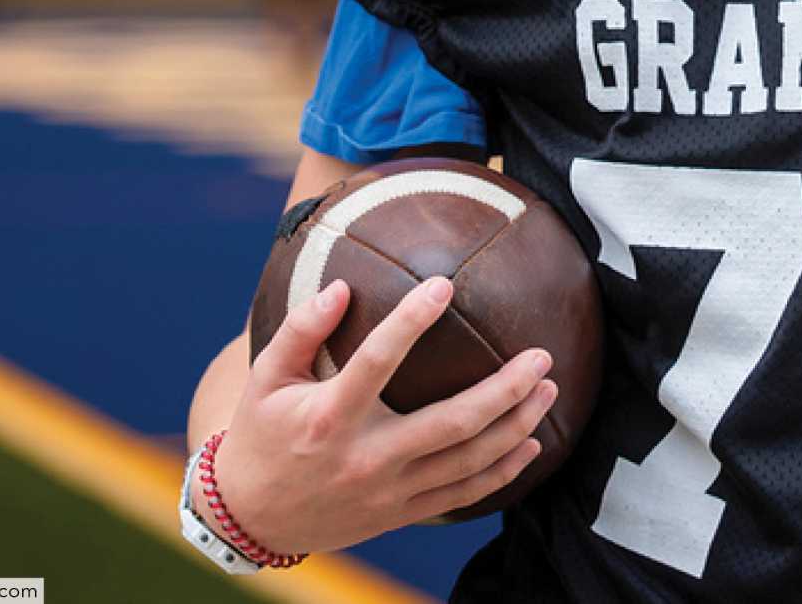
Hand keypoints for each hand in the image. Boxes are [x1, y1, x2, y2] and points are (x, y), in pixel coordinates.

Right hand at [202, 276, 557, 554]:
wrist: (252, 517)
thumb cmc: (261, 434)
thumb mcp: (265, 377)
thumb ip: (300, 329)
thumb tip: (341, 285)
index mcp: (329, 417)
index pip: (376, 363)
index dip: (410, 322)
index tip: (444, 284)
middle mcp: (364, 457)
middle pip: (449, 423)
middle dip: (503, 389)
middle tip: (541, 356)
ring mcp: (387, 491)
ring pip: (466, 461)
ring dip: (515, 425)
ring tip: (549, 388)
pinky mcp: (400, 513)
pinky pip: (462, 495)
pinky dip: (502, 473)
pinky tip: (531, 443)